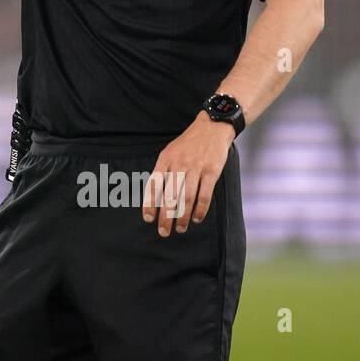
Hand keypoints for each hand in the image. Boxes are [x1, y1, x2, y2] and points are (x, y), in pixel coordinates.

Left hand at [141, 115, 233, 236]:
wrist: (211, 128)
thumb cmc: (187, 144)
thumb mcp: (170, 152)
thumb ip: (163, 171)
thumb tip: (154, 195)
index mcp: (165, 159)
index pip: (155, 185)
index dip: (150, 203)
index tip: (148, 219)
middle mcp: (179, 164)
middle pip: (170, 196)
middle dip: (166, 216)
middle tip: (163, 232)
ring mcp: (196, 168)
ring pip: (187, 198)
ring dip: (182, 217)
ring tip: (180, 229)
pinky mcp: (212, 171)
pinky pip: (205, 195)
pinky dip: (200, 209)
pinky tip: (196, 219)